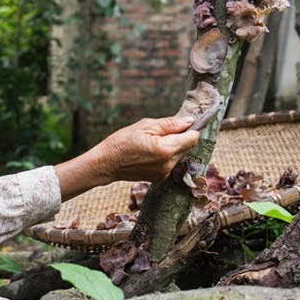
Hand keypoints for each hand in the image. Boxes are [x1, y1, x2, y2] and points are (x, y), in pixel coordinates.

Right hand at [54, 114, 202, 200]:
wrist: (106, 164)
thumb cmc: (122, 142)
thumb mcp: (145, 126)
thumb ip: (170, 124)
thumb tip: (190, 121)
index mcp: (167, 149)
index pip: (193, 138)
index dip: (190, 129)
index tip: (182, 124)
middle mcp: (169, 164)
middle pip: (187, 147)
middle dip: (179, 138)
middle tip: (161, 132)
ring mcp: (164, 173)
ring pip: (179, 155)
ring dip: (172, 147)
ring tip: (152, 143)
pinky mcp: (159, 178)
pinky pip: (170, 164)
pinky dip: (165, 157)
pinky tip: (149, 153)